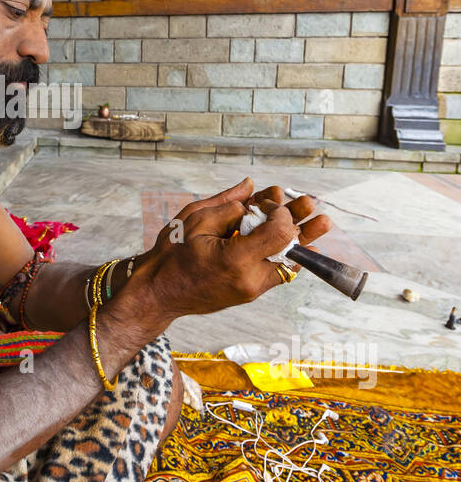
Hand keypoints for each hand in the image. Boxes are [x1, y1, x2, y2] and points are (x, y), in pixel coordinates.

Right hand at [140, 177, 331, 318]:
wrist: (159, 294)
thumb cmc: (171, 256)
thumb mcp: (195, 220)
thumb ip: (227, 202)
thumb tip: (251, 187)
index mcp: (234, 260)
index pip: (278, 233)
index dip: (281, 212)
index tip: (266, 202)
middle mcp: (249, 279)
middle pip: (290, 248)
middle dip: (299, 221)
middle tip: (309, 202)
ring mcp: (252, 290)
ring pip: (288, 262)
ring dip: (301, 238)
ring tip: (321, 222)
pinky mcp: (251, 293)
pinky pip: (278, 272)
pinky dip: (287, 254)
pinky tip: (303, 242)